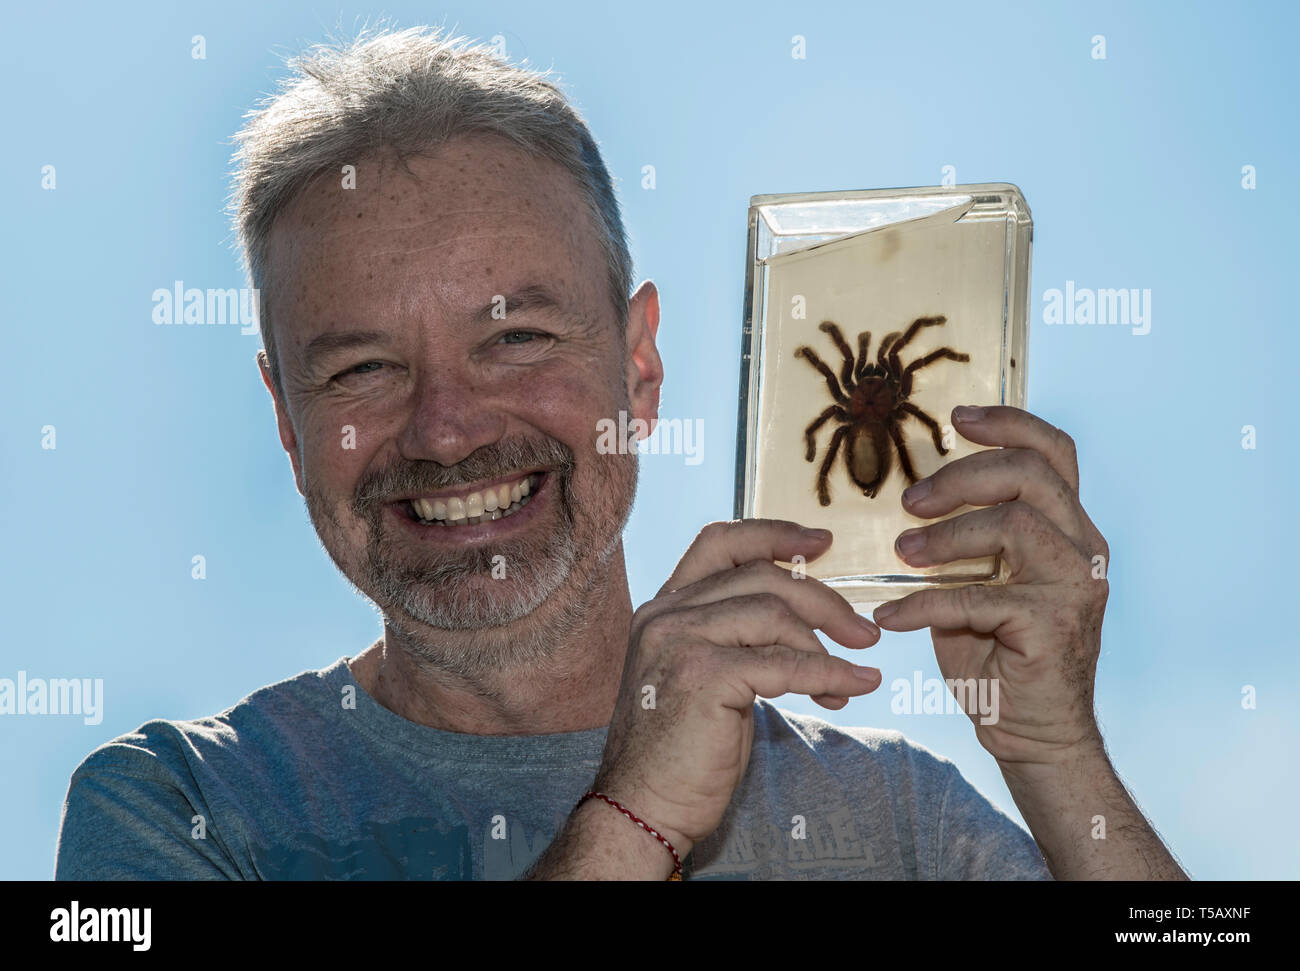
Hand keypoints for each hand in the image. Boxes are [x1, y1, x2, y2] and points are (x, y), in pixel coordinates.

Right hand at [592, 519, 882, 855]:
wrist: (643, 806)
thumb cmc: (680, 750)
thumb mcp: (701, 674)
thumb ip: (733, 637)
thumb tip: (802, 619)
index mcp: (664, 608)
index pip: (720, 543)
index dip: (773, 534)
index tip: (821, 542)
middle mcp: (666, 614)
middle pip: (759, 575)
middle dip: (822, 599)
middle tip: (862, 630)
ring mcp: (680, 640)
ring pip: (773, 613)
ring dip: (826, 641)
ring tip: (856, 668)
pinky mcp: (704, 675)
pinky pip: (785, 663)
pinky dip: (828, 673)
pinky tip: (851, 686)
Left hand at [874, 405, 1109, 767]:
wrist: (1030, 731)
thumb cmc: (997, 652)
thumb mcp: (978, 580)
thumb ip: (964, 537)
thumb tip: (909, 497)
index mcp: (1069, 528)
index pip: (1053, 453)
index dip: (1008, 424)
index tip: (956, 419)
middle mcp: (1083, 548)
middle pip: (1029, 475)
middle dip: (961, 476)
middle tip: (910, 501)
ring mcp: (1075, 585)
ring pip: (1011, 525)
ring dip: (944, 536)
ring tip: (902, 556)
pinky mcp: (1052, 624)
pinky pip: (977, 597)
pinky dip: (923, 605)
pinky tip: (890, 618)